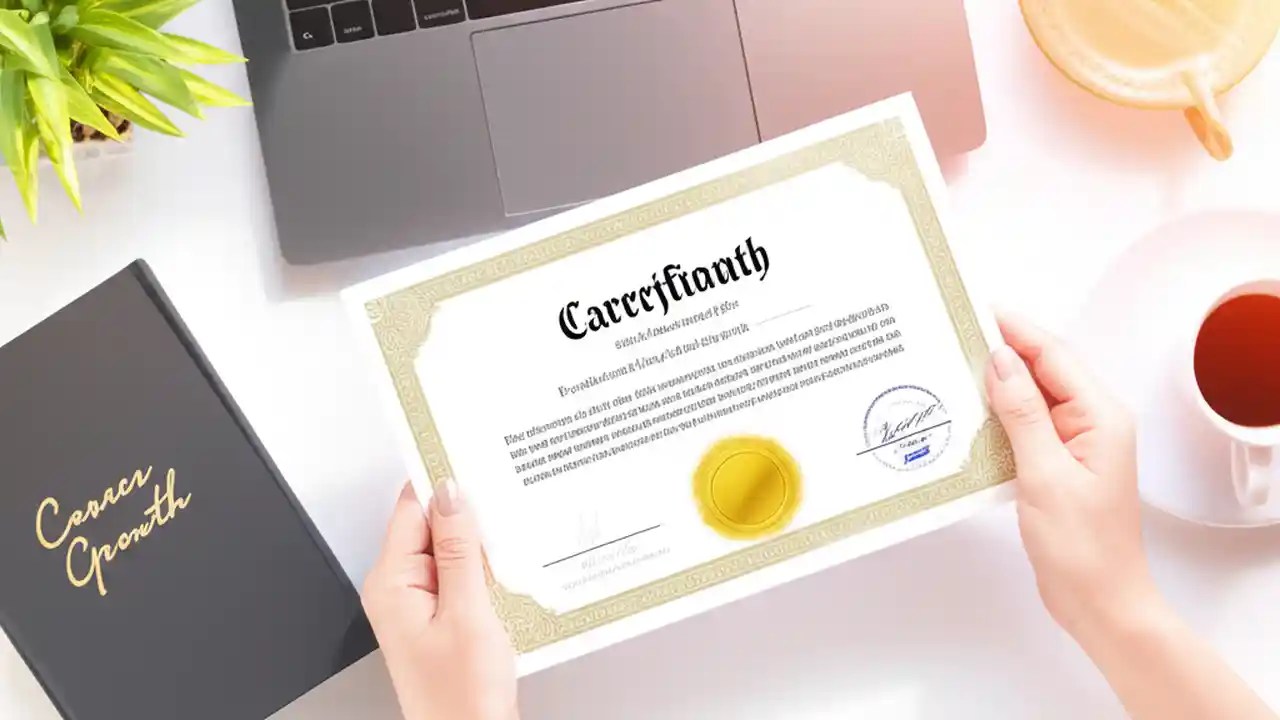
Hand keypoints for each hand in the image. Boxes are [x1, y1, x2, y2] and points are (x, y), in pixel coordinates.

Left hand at [363, 481, 517, 719]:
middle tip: (508, 495)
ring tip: (514, 540)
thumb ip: (460, 549)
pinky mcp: (442, 616)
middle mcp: (398, 589)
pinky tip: (508, 571)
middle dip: (470, 511)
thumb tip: (451, 494)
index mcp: (391, 582)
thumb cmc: (462, 698)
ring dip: (482, 542)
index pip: (413, 508)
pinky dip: (486, 568)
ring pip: (452, 549)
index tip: (470, 453)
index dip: (442, 480)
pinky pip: (461, 575)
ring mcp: (420, 603)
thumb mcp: (468, 614)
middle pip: (433, 525)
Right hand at [987, 313, 1276, 719]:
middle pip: (1042, 371)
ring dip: (995, 386)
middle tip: (952, 336)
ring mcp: (1074, 445)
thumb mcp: (1044, 474)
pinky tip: (967, 419)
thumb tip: (1000, 360)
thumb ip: (1022, 412)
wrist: (1099, 602)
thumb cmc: (1083, 546)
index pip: (1053, 356)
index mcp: (1100, 416)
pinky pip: (1024, 428)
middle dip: (1000, 351)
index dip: (1015, 330)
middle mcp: (1091, 422)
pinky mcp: (1056, 466)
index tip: (975, 309)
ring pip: (1030, 398)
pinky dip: (996, 419)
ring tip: (951, 371)